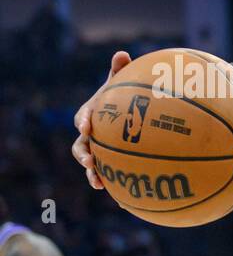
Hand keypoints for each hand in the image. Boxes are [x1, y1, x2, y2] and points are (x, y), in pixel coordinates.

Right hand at [71, 51, 131, 189]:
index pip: (82, 118)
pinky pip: (111, 177)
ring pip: (91, 166)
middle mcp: (90, 137)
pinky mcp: (111, 165)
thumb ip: (121, 71)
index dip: (83, 121)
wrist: (129, 115)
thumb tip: (123, 54)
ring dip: (93, 175)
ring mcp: (99, 152)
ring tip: (99, 184)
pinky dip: (115, 188)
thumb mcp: (122, 85)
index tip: (87, 125)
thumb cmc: (124, 97)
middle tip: (89, 161)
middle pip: (80, 147)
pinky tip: (125, 201)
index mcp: (91, 116)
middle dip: (83, 155)